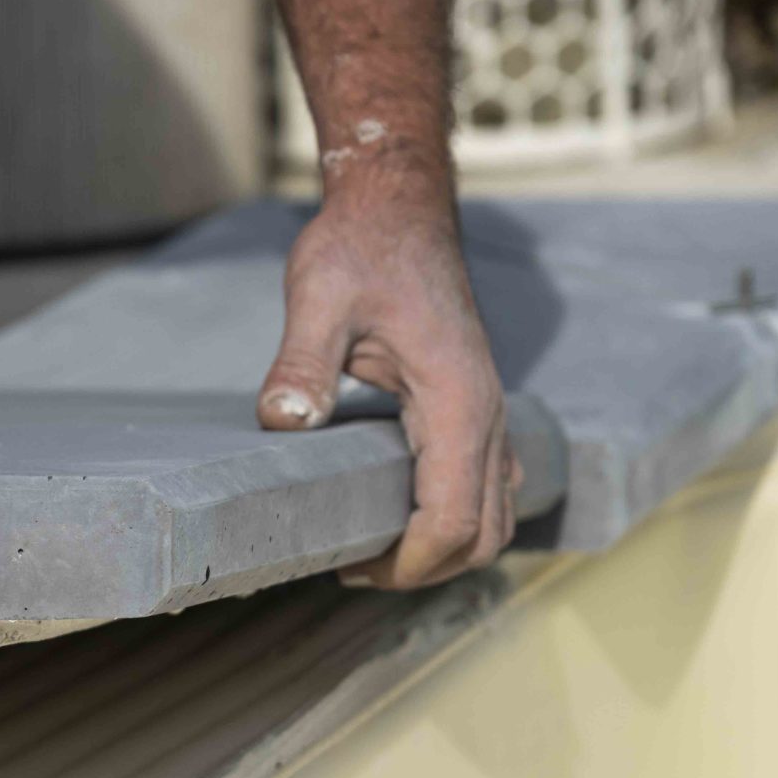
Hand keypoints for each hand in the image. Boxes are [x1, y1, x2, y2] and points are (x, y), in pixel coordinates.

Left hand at [258, 200, 519, 588]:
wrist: (398, 207)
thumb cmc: (360, 247)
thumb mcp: (319, 297)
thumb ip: (303, 362)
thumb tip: (284, 422)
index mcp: (458, 402)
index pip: (451, 521)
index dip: (407, 564)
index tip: (347, 569)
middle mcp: (488, 415)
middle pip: (483, 535)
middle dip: (423, 569)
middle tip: (350, 568)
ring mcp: (489, 414)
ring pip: (493, 516)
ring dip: (442, 549)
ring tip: (367, 550)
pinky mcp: (476, 409)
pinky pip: (485, 487)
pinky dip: (452, 518)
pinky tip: (392, 511)